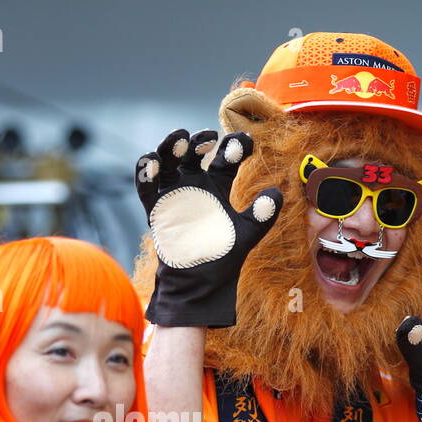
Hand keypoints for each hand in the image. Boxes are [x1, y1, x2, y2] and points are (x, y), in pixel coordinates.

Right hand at [135, 128, 282, 327]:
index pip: (226, 157)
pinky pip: (146, 187)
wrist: (198, 284)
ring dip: (171, 148)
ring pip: (168, 162)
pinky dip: (145, 173)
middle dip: (199, 141)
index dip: (234, 146)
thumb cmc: (222, 257)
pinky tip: (151, 162)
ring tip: (179, 138)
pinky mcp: (156, 209)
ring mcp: (174, 194)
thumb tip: (277, 193)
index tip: (244, 142)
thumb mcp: (246, 234)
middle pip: (194, 153)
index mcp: (218, 186)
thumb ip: (261, 215)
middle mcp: (195, 185)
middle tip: (209, 138)